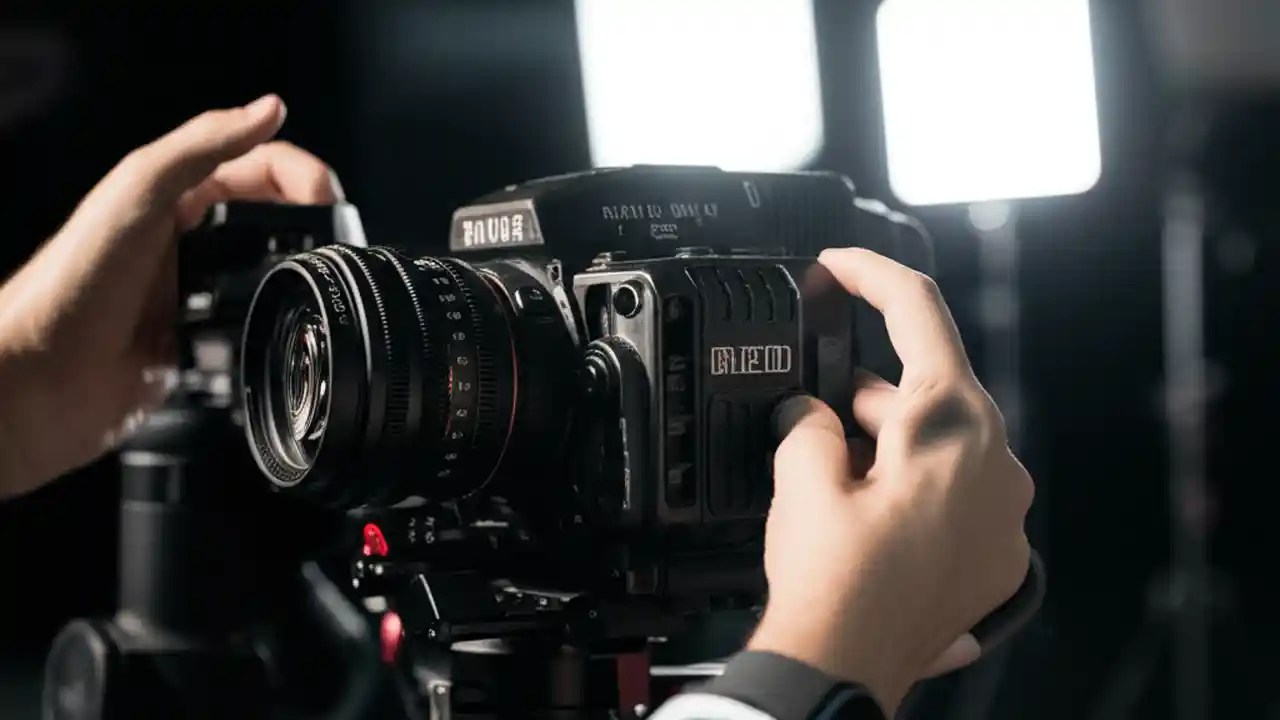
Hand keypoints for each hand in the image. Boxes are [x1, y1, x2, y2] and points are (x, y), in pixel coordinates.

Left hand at [0, 95, 342, 497]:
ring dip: (298, 271)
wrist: (42, 380)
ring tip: (319, 278)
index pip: (259, 165)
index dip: (302, 173)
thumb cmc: (73, 283)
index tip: (328, 199)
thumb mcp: (140, 191)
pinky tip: (284, 323)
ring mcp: (196, 293)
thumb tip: (268, 109)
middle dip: (312, 220)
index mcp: (174, 194)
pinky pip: (256, 327)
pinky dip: (276, 323)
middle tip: (335, 239)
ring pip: (270, 272)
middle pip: (273, 215)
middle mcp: (186, 241)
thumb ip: (204, 146)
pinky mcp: (202, 344)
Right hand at [747, 248, 1033, 715]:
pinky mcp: (999, 552)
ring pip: (942, 443)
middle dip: (864, 392)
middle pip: (927, 387)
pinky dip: (912, 488)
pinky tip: (863, 517)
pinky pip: (957, 493)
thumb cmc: (832, 584)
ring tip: (827, 482)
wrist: (846, 672)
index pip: (918, 310)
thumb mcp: (800, 477)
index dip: (871, 272)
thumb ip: (808, 421)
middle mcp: (996, 460)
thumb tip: (811, 415)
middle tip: (806, 412)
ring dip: (887, 446)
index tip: (838, 262)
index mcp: (951, 423)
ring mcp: (1005, 511)